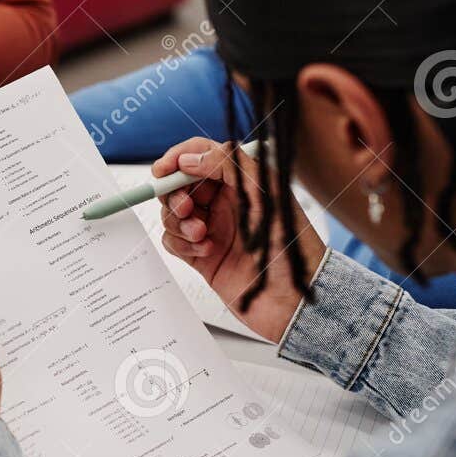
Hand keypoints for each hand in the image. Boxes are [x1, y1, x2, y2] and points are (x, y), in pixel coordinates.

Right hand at [154, 138, 326, 342]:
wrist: (292, 300)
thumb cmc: (292, 248)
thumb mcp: (267, 195)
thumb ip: (230, 166)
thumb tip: (190, 158)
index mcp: (242, 182)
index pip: (201, 156)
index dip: (178, 158)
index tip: (164, 169)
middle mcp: (225, 203)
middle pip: (181, 185)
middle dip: (176, 194)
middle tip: (188, 208)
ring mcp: (212, 228)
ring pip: (173, 213)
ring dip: (180, 222)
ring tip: (202, 235)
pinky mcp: (201, 255)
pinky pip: (173, 241)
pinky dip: (181, 244)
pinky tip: (204, 251)